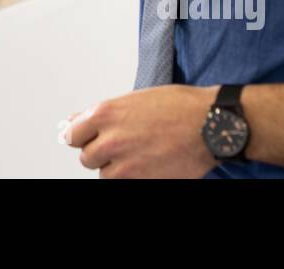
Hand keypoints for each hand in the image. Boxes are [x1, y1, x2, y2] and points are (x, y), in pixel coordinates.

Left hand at [65, 85, 219, 177]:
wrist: (211, 125)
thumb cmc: (180, 107)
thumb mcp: (135, 99)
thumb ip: (103, 114)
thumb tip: (77, 120)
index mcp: (105, 114)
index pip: (72, 134)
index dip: (81, 136)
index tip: (86, 139)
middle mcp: (110, 140)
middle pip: (87, 157)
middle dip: (100, 153)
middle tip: (119, 146)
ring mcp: (125, 165)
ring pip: (104, 175)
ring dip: (115, 168)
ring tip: (137, 155)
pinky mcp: (140, 181)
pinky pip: (124, 183)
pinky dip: (132, 177)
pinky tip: (147, 164)